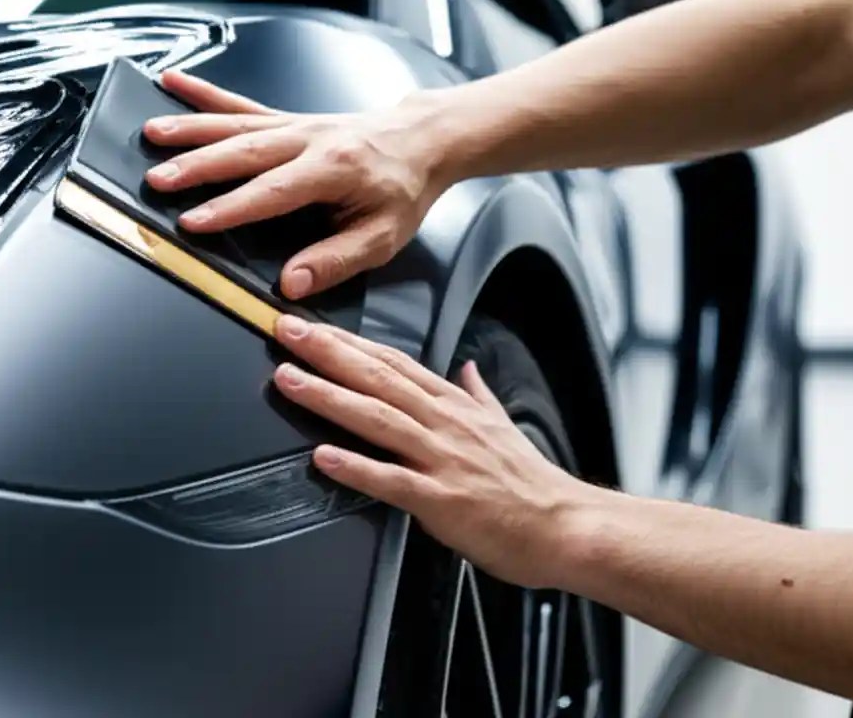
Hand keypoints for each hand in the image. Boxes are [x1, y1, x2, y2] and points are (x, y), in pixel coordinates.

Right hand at [143, 71, 452, 299]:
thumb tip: (291, 283)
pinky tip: (173, 83)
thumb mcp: (383, 237)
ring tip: (152, 133)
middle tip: (158, 180)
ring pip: (235, 123)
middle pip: (244, 150)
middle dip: (197, 166)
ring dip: (191, 129)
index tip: (193, 222)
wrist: (420, 140)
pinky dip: (205, 93)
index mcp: (333, 170)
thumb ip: (336, 261)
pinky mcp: (286, 118)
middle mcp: (309, 139)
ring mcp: (294, 124)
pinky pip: (241, 103)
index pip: (273, 192)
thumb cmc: (402, 190)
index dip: (231, 208)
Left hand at [269, 314, 606, 588]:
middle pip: (378, 378)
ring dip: (329, 397)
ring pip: (378, 419)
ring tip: (289, 380)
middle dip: (328, 352)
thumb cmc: (531, 483)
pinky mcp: (441, 500)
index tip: (314, 326)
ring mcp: (441, 459)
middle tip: (287, 332)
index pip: (394, 362)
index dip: (350, 342)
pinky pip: (391, 480)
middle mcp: (444, 424)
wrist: (564, 526)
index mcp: (455, 406)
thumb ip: (478, 394)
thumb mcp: (503, 424)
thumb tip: (467, 369)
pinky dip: (356, 467)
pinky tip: (324, 457)